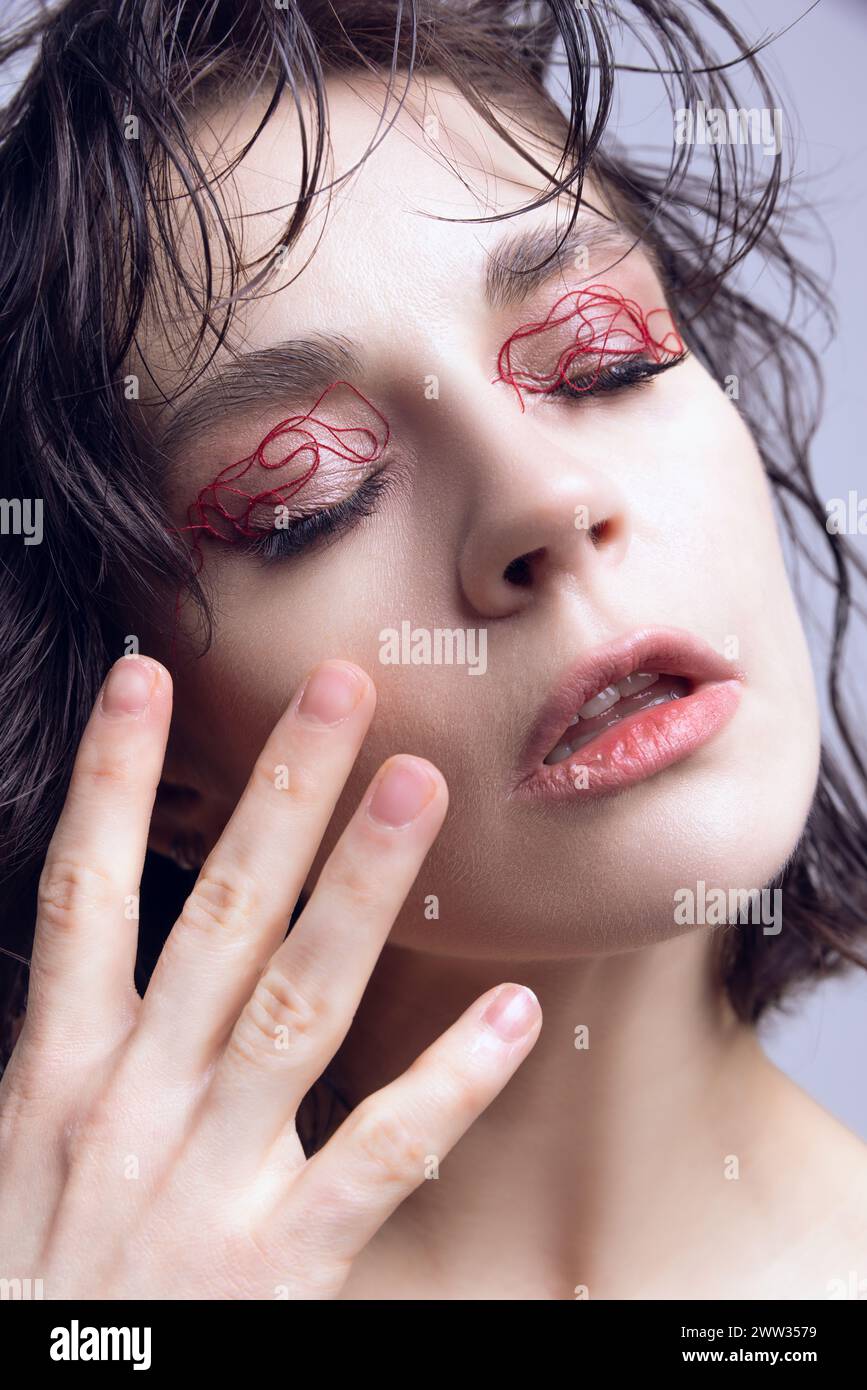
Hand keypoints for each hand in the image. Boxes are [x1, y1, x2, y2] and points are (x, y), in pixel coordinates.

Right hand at [0, 656, 540, 1297]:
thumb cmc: (36, 1276)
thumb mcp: (23, 1144)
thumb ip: (77, 1041)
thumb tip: (110, 936)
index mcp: (61, 1069)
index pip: (85, 893)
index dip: (113, 779)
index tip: (146, 677)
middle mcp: (135, 1102)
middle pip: (220, 917)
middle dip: (280, 795)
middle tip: (341, 689)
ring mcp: (209, 1177)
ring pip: (298, 1003)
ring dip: (362, 888)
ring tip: (417, 787)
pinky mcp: (278, 1262)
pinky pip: (377, 1154)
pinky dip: (446, 1081)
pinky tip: (508, 1010)